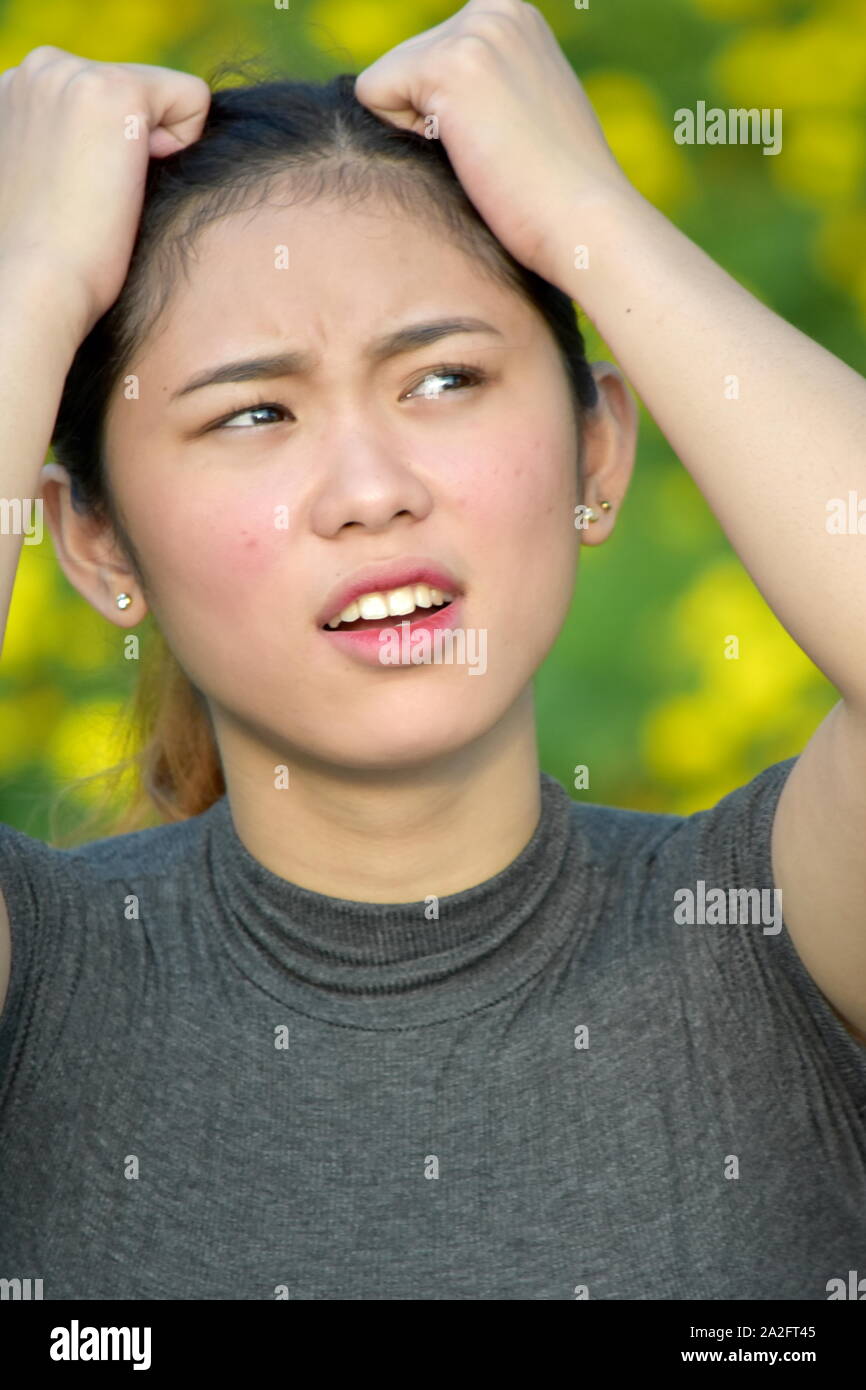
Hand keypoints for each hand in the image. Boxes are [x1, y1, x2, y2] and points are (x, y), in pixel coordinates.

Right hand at [0, 46, 210, 340]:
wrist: (34, 286)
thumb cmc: (49, 258)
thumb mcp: (49, 178)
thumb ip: (70, 146)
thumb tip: (113, 151)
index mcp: (19, 90)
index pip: (106, 97)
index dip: (116, 151)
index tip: (83, 193)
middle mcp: (40, 68)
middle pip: (140, 90)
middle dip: (138, 143)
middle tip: (99, 198)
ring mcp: (72, 72)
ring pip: (166, 93)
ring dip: (156, 148)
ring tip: (111, 193)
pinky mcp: (113, 90)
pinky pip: (194, 97)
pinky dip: (188, 141)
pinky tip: (137, 182)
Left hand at [354, 0, 630, 286]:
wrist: (586, 223)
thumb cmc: (555, 193)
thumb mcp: (522, 111)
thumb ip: (481, 86)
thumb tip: (431, 102)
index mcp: (511, 15)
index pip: (424, 59)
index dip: (445, 116)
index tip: (501, 140)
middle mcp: (494, 6)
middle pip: (400, 68)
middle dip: (428, 120)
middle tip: (491, 153)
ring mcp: (475, 30)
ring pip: (385, 82)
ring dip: (420, 132)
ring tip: (481, 153)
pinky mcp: (449, 63)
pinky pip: (371, 95)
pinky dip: (404, 138)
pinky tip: (464, 153)